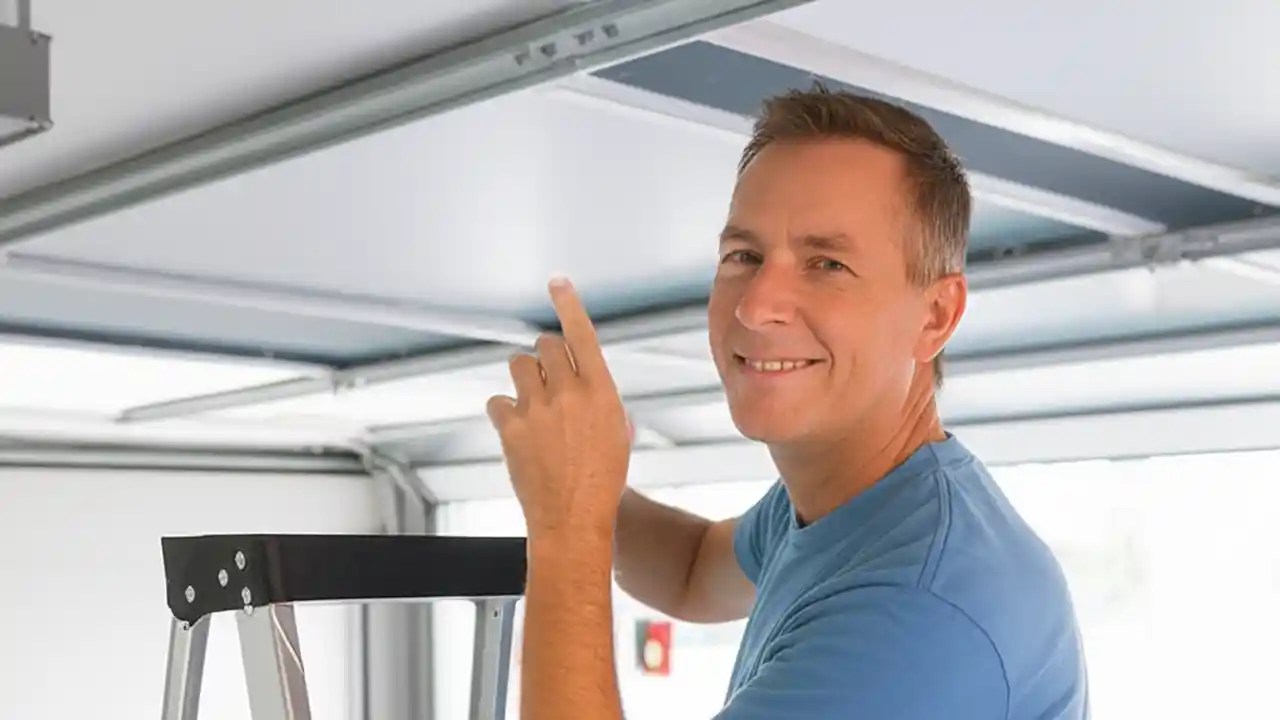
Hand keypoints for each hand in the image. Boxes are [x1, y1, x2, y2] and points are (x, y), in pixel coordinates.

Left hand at [486, 278, 630, 540]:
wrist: (573, 519)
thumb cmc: (601, 483)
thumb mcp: (617, 436)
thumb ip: (600, 403)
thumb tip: (588, 390)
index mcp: (602, 391)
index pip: (581, 333)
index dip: (568, 304)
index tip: (557, 283)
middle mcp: (569, 392)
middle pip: (545, 345)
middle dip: (544, 356)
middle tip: (547, 379)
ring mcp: (537, 408)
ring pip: (518, 365)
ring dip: (523, 377)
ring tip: (531, 403)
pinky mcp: (511, 427)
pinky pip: (498, 400)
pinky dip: (505, 411)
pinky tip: (516, 429)